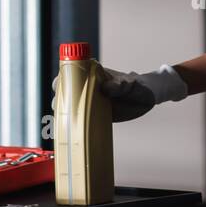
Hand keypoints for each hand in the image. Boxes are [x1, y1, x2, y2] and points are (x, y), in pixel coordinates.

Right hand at [53, 63, 187, 122]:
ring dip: (64, 115)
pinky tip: (71, 133)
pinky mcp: (92, 116)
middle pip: (63, 92)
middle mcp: (85, 87)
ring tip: (66, 123)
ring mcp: (87, 102)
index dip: (60, 81)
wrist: (145, 98)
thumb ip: (120, 85)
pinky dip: (72, 126)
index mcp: (89, 73)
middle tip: (63, 109)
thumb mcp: (129, 84)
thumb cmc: (136, 86)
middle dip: (59, 101)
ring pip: (68, 107)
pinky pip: (78, 119)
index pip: (68, 74)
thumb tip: (106, 88)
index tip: (59, 88)